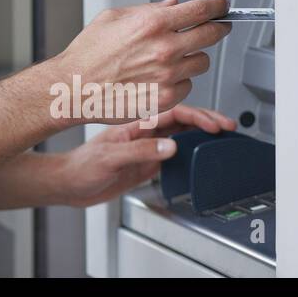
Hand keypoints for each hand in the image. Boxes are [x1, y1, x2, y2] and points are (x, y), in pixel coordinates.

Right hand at [48, 0, 231, 123]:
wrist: (74, 87)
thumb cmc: (88, 54)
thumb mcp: (113, 18)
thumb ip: (147, 9)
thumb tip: (172, 5)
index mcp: (152, 23)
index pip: (201, 10)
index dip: (217, 6)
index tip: (221, 6)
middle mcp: (165, 48)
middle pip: (212, 34)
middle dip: (217, 28)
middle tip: (216, 27)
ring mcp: (168, 75)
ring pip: (203, 62)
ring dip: (193, 57)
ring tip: (172, 59)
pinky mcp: (167, 97)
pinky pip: (189, 85)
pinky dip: (179, 81)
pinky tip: (160, 78)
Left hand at [58, 104, 237, 207]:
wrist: (69, 183)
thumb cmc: (81, 166)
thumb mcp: (110, 158)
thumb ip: (140, 152)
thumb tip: (171, 147)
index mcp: (134, 124)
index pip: (172, 113)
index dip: (196, 116)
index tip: (214, 123)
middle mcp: (143, 133)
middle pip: (181, 121)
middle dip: (206, 121)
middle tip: (228, 126)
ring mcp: (146, 147)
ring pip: (180, 135)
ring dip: (200, 134)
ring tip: (221, 136)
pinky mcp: (146, 163)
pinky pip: (174, 153)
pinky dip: (190, 152)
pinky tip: (201, 154)